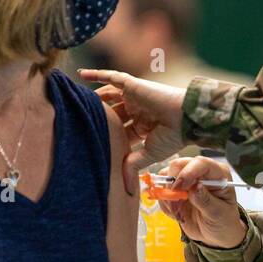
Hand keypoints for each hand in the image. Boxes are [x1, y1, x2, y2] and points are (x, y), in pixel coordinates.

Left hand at [83, 69, 186, 190]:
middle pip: (113, 112)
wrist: (185, 118)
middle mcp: (138, 110)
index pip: (120, 130)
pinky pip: (112, 77)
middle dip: (100, 117)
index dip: (109, 136)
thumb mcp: (149, 154)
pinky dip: (97, 74)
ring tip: (77, 99)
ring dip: (95, 97)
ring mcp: (135, 97)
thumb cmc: (173, 136)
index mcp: (143, 126)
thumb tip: (125, 187)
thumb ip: (133, 165)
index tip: (91, 142)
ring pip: (109, 94)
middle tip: (79, 121)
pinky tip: (81, 74)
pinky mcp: (133, 85)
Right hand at [156, 155, 247, 248]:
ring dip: (168, 196)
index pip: (200, 163)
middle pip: (178, 165)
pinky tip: (177, 213)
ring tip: (179, 212)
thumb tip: (195, 187)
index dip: (187, 173)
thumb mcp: (219, 214)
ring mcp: (187, 179)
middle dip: (173, 184)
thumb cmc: (224, 222)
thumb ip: (206, 201)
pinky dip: (165, 203)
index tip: (179, 188)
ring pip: (166, 176)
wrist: (216, 234)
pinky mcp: (175, 189)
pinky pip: (162, 190)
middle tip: (176, 203)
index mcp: (218, 174)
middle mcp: (201, 172)